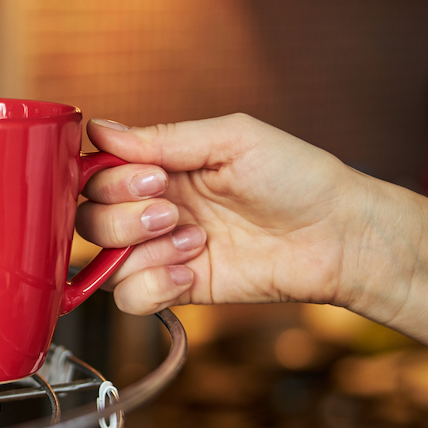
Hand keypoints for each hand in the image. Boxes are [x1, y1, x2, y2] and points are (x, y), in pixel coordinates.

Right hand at [78, 114, 372, 314]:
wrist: (338, 235)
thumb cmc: (296, 176)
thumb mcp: (231, 139)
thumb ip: (163, 138)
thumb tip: (100, 129)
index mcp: (161, 166)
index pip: (96, 175)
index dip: (110, 180)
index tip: (153, 177)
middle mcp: (154, 208)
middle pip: (89, 220)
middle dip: (124, 217)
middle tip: (172, 211)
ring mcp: (163, 251)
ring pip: (103, 262)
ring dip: (141, 250)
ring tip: (193, 240)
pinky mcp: (179, 288)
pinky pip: (130, 298)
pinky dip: (152, 286)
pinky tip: (190, 270)